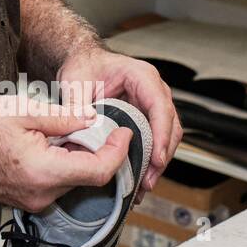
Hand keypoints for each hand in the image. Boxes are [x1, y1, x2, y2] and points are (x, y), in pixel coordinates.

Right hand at [0, 96, 131, 212]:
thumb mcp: (23, 110)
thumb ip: (63, 117)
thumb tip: (92, 118)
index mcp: (44, 171)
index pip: (99, 170)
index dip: (118, 152)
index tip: (124, 133)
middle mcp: (42, 194)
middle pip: (88, 176)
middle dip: (96, 150)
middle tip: (90, 124)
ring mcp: (34, 201)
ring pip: (72, 180)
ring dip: (76, 157)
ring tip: (62, 131)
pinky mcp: (28, 200)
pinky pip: (56, 184)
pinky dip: (61, 164)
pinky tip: (48, 145)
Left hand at [55, 45, 181, 198]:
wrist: (83, 62)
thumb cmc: (84, 66)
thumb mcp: (76, 83)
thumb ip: (77, 106)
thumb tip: (84, 128)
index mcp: (141, 76)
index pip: (160, 106)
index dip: (161, 134)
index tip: (157, 158)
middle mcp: (153, 90)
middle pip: (170, 125)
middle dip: (162, 155)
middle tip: (148, 179)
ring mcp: (152, 105)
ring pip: (166, 136)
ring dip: (157, 161)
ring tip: (144, 184)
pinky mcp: (147, 118)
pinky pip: (155, 140)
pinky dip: (149, 159)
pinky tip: (140, 176)